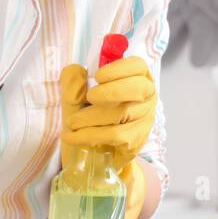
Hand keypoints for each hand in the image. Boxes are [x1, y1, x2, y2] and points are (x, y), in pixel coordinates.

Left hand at [58, 56, 157, 218]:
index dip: (119, 69)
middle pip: (137, 88)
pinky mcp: (137, 140)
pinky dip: (89, 135)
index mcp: (135, 78)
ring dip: (91, 117)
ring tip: (71, 123)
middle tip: (88, 98)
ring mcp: (145, 119)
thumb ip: (73, 82)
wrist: (88, 152)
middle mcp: (146, 97)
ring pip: (122, 114)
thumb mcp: (75, 97)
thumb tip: (75, 71)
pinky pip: (115, 135)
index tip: (97, 76)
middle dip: (110, 91)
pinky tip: (73, 137)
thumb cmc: (86, 116)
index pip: (138, 66)